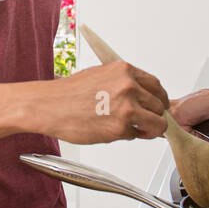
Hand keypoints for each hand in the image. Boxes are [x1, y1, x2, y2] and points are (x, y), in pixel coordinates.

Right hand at [41, 61, 171, 143]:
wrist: (48, 106)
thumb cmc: (68, 93)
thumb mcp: (100, 75)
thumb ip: (123, 83)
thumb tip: (140, 96)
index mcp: (124, 71)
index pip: (156, 86)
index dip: (158, 99)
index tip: (156, 106)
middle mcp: (129, 87)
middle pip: (159, 106)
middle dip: (154, 115)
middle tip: (145, 122)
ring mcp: (127, 108)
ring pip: (157, 123)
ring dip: (148, 129)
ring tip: (133, 129)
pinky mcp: (120, 128)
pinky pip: (136, 135)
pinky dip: (128, 136)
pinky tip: (111, 131)